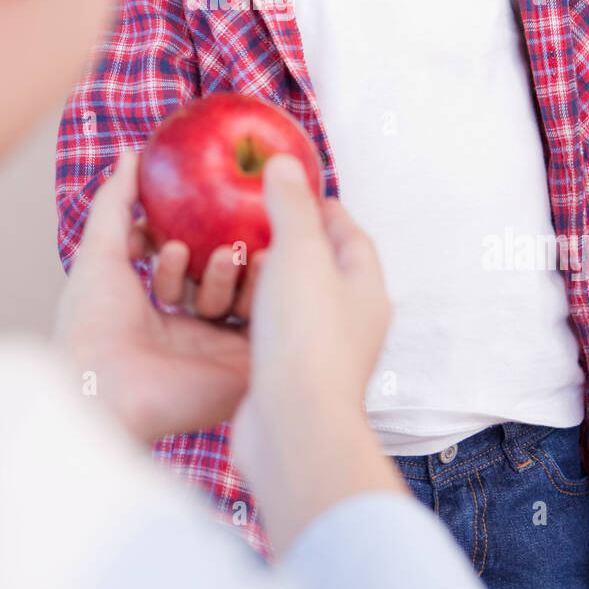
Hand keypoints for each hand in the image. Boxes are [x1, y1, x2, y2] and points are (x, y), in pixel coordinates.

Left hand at [53, 150, 250, 442]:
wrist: (104, 388)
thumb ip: (116, 202)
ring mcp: (219, 354)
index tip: (190, 211)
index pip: (187, 265)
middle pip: (223, 279)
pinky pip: (264, 322)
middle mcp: (192, 336)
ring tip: (223, 253)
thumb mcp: (100, 252)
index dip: (187, 236)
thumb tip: (131, 152)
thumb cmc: (91, 324)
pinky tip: (255, 263)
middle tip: (221, 229)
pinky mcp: (243, 368)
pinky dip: (261, 289)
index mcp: (158, 315)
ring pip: (246, 297)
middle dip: (223, 248)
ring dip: (236, 268)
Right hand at [231, 154, 405, 554]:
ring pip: (296, 303)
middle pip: (326, 270)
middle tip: (260, 220)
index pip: (351, 235)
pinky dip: (250, 313)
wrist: (293, 426)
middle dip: (298, 243)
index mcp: (366, 290)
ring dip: (269, 280)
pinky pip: (271, 332)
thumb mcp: (299, 253)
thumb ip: (291, 205)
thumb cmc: (305, 335)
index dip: (327, 209)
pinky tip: (222, 307)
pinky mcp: (290, 378)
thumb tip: (283, 162)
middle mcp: (352, 323)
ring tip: (236, 258)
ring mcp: (322, 354)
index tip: (299, 190)